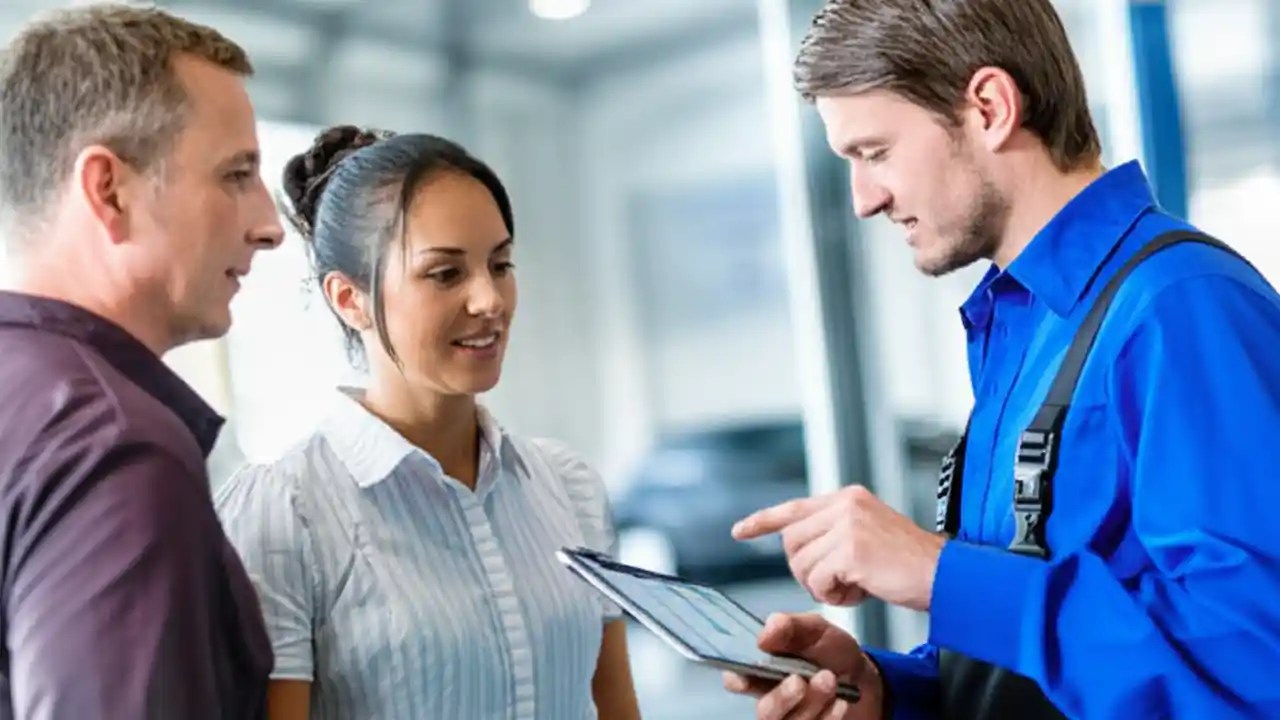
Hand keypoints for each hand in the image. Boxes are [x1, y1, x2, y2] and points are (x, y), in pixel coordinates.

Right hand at [722, 613, 882, 719]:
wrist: (862, 677)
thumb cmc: (829, 652)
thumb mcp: (816, 630)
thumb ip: (792, 627)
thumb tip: (765, 633)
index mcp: (764, 671)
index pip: (738, 682)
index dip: (737, 681)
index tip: (742, 677)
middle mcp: (773, 700)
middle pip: (765, 712)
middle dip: (782, 698)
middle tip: (800, 680)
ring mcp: (794, 719)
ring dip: (811, 703)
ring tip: (830, 680)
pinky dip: (829, 716)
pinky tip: (841, 701)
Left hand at [733, 485, 943, 610]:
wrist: (946, 575)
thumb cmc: (910, 565)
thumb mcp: (868, 534)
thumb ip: (835, 533)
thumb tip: (800, 548)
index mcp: (848, 498)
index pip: (794, 507)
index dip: (763, 521)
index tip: (740, 530)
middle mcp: (845, 504)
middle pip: (791, 541)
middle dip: (803, 570)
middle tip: (834, 583)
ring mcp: (848, 524)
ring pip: (801, 563)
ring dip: (821, 585)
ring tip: (853, 586)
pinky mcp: (851, 549)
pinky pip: (817, 580)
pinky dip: (833, 595)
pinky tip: (859, 591)